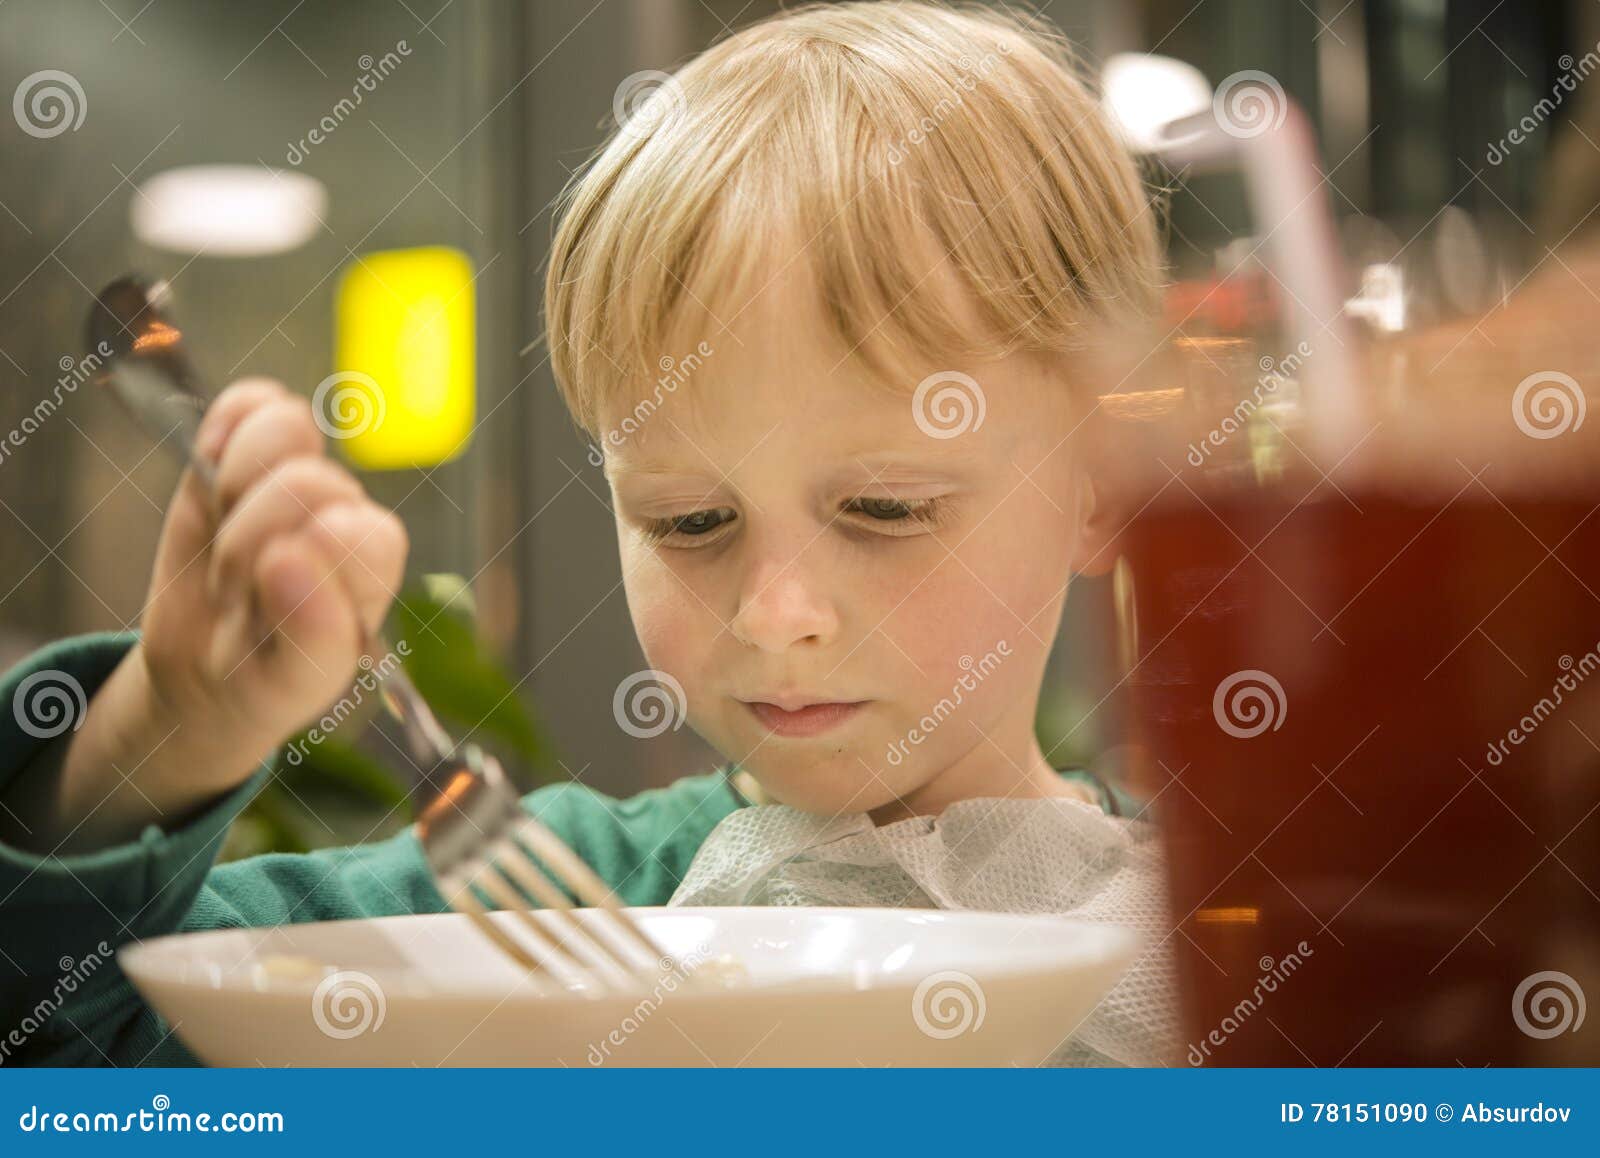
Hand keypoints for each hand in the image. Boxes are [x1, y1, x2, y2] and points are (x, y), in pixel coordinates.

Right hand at [4, 378, 407, 851]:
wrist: (212, 668)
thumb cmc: (269, 676)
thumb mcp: (293, 680)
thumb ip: (310, 631)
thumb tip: (288, 557)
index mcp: (374, 563)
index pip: (362, 528)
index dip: (308, 555)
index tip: (269, 595)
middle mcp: (345, 510)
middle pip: (308, 482)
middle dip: (250, 540)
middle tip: (233, 589)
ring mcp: (296, 476)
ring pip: (283, 428)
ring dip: (234, 485)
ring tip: (222, 537)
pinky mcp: (246, 453)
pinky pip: (251, 403)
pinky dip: (226, 425)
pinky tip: (211, 465)